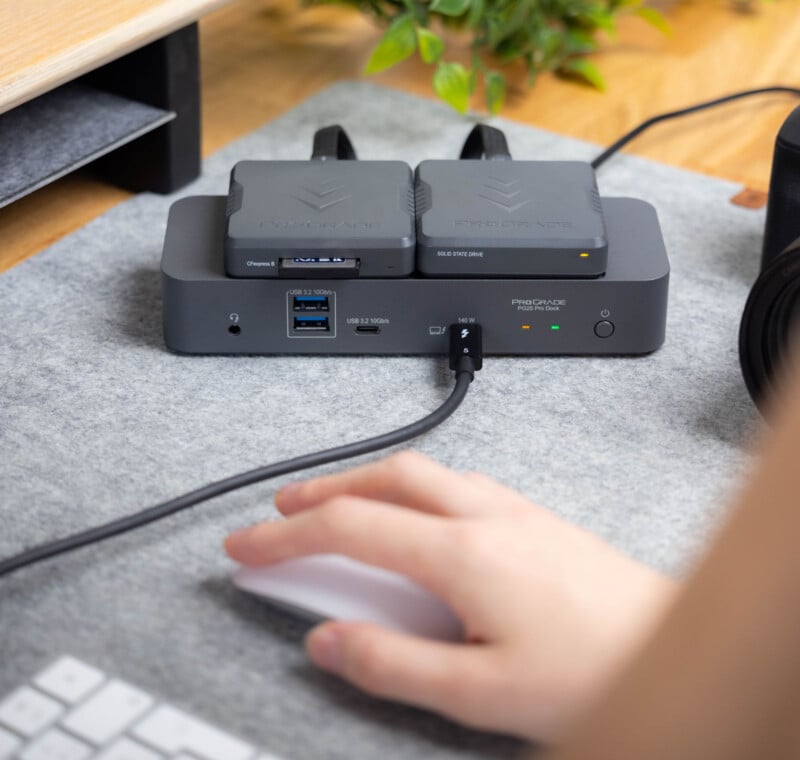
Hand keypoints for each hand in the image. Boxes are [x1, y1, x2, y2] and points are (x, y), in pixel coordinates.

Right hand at [224, 451, 676, 741]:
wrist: (672, 645)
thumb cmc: (594, 669)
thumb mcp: (478, 693)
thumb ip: (392, 665)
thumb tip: (327, 642)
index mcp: (461, 553)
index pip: (349, 528)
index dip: (285, 536)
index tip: (246, 545)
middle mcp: (484, 515)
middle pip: (383, 477)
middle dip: (322, 488)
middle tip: (281, 511)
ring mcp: (512, 509)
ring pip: (422, 471)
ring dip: (367, 481)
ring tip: (337, 505)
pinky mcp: (533, 517)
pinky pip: (456, 481)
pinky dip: (412, 486)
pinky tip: (414, 513)